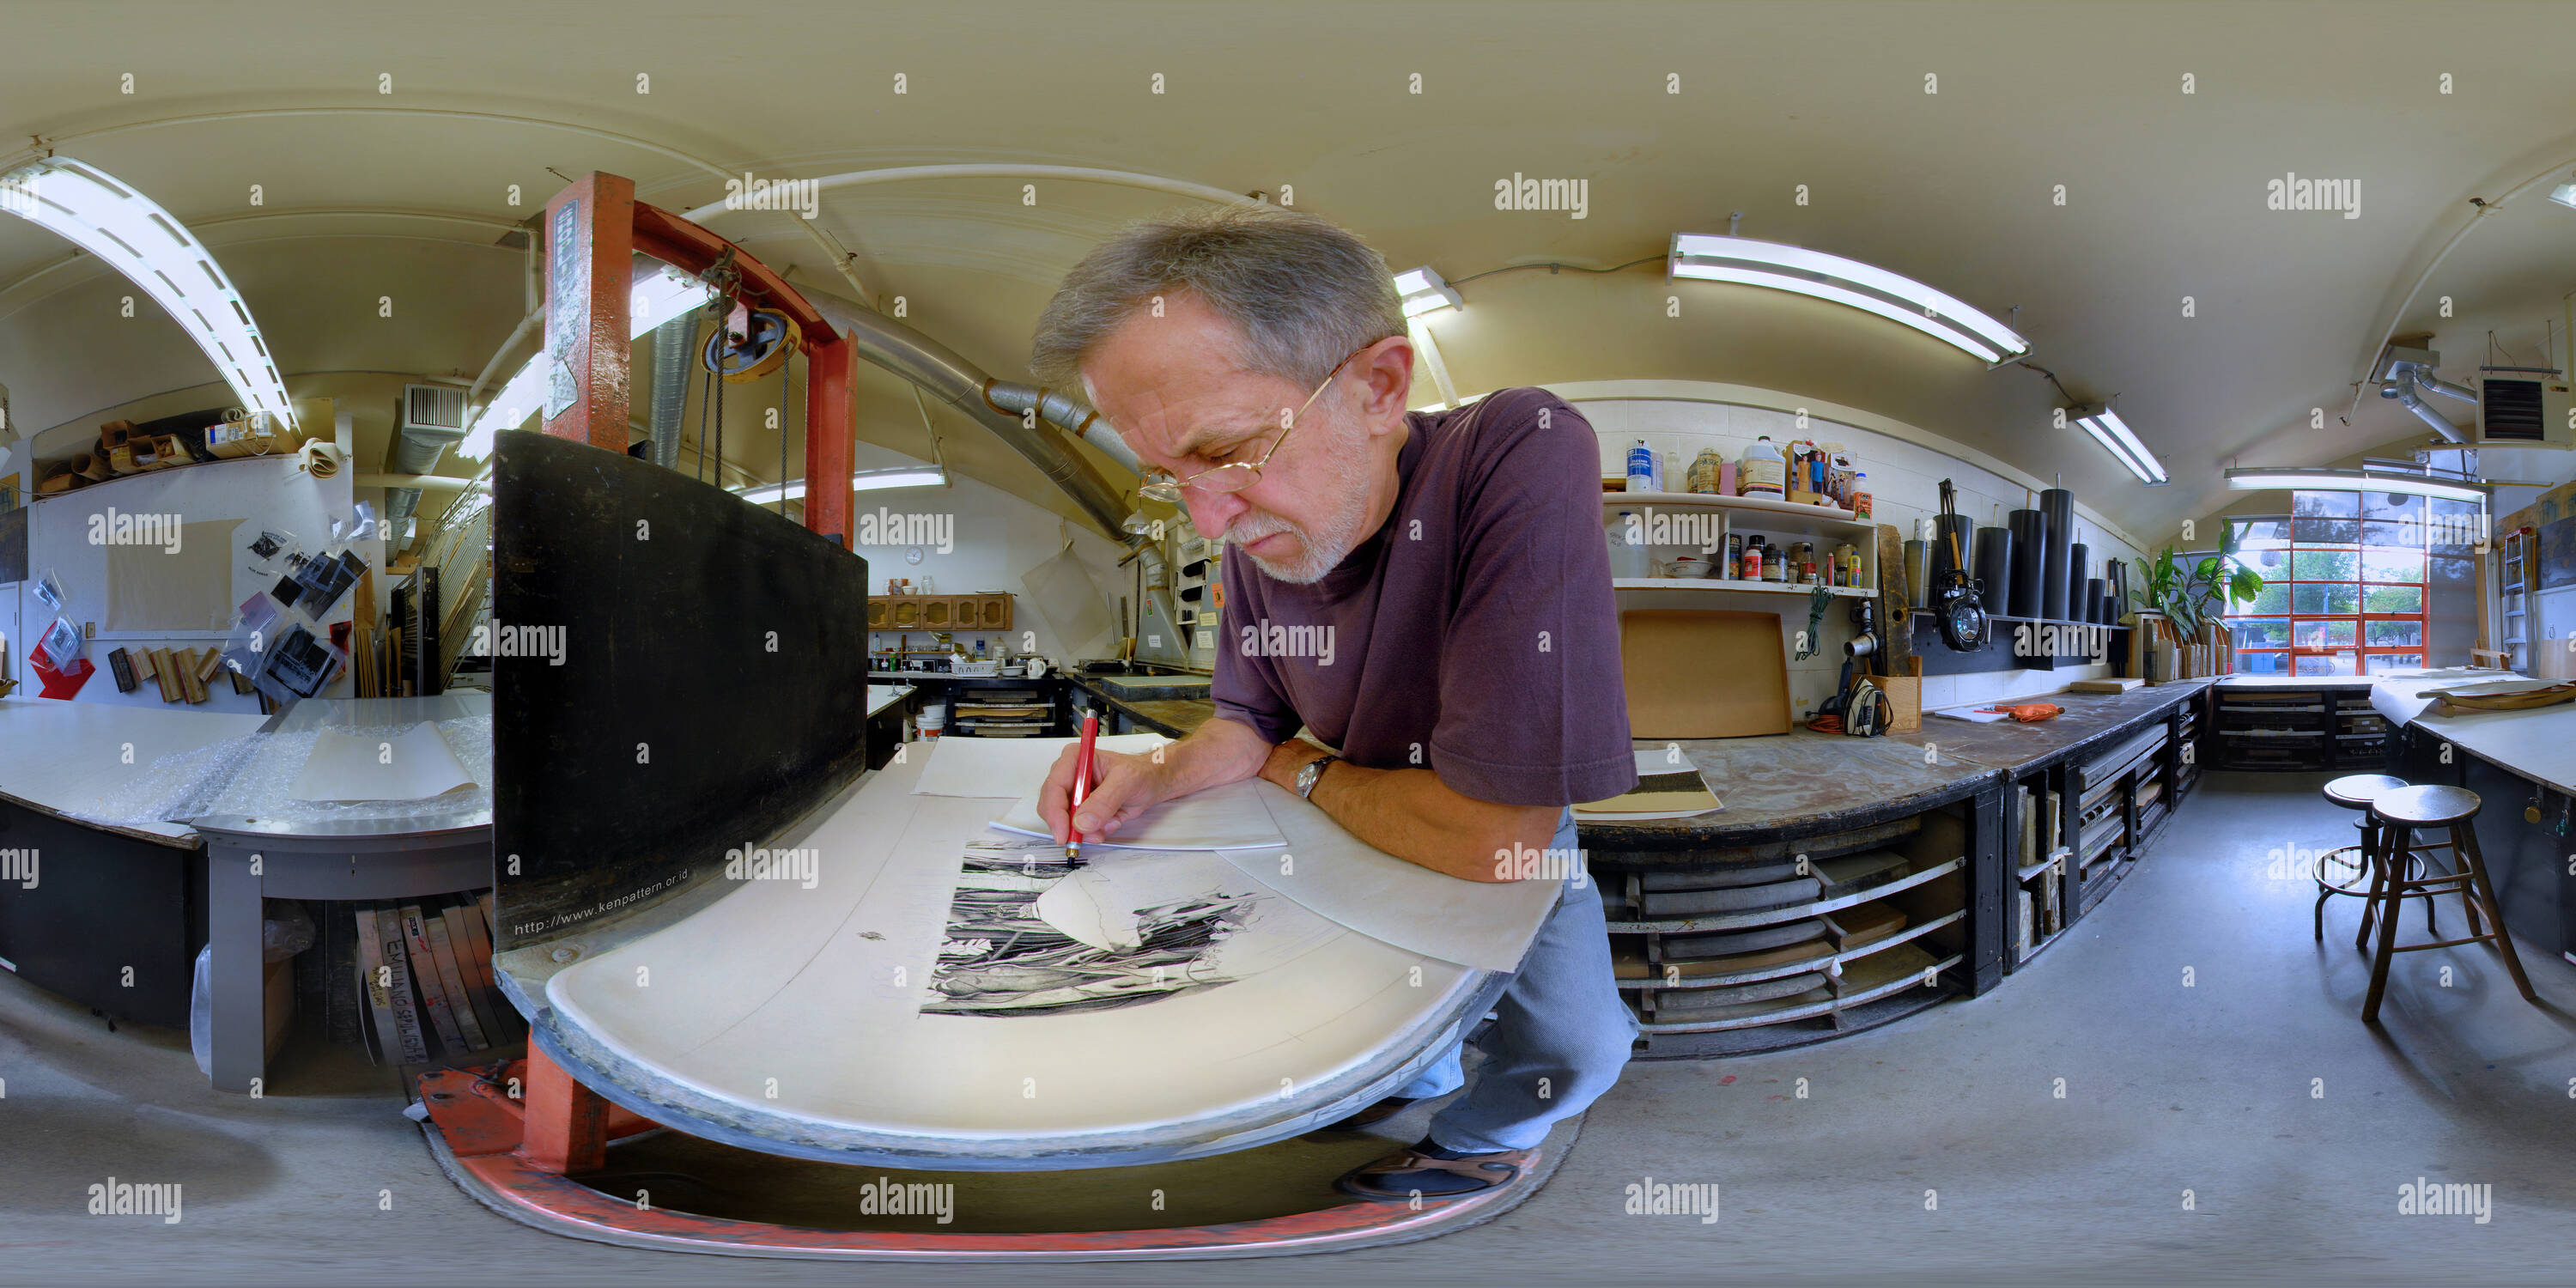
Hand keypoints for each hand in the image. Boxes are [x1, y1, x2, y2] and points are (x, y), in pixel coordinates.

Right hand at [1037, 745, 1171, 843]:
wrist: (1154, 782)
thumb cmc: (1141, 772)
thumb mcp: (1126, 781)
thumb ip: (1105, 801)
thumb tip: (1082, 821)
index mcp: (1075, 758)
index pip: (1054, 786)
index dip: (1055, 812)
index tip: (1064, 832)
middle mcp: (1070, 775)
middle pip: (1052, 806)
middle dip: (1070, 825)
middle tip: (1087, 836)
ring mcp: (1074, 794)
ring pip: (1064, 821)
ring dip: (1087, 829)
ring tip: (1111, 821)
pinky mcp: (1082, 810)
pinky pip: (1078, 829)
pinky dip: (1095, 831)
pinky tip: (1111, 820)